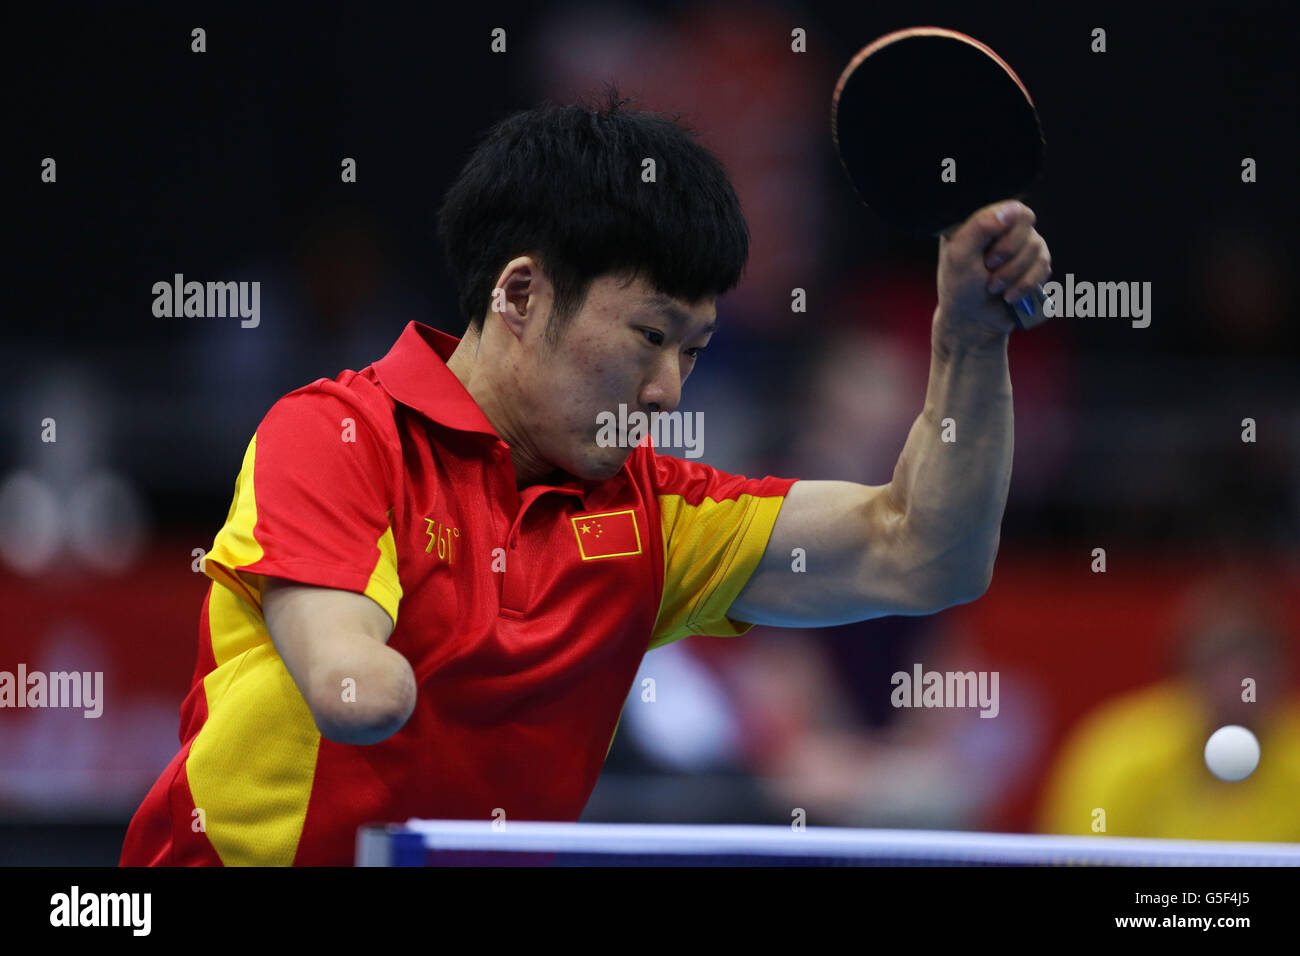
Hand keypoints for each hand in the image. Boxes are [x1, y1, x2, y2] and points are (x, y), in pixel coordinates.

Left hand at [935, 200, 1051, 345]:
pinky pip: (1045, 267)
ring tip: (994, 288)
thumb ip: (980, 227)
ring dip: (1015, 275)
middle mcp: (1006, 228)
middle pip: (1028, 228)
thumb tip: (1011, 209)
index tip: (989, 257)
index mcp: (984, 219)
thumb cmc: (959, 287)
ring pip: (1038, 248)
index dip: (1006, 233)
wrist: (972, 320)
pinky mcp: (1035, 265)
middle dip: (1009, 258)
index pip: (1012, 208)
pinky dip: (1026, 285)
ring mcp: (1022, 245)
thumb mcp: (960, 256)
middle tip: (988, 272)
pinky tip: (1010, 296)